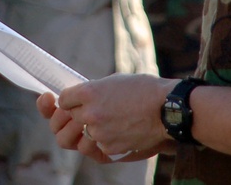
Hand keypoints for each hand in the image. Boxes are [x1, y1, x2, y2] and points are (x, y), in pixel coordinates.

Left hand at [37, 74, 176, 161]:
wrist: (167, 109)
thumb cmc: (144, 90)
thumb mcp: (113, 81)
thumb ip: (93, 91)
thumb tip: (79, 100)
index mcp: (89, 91)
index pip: (63, 99)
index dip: (68, 100)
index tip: (72, 101)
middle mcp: (89, 112)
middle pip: (64, 120)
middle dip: (68, 118)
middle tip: (77, 116)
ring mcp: (98, 132)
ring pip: (75, 139)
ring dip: (81, 134)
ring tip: (94, 127)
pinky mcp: (109, 148)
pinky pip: (94, 148)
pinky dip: (100, 143)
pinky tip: (112, 133)